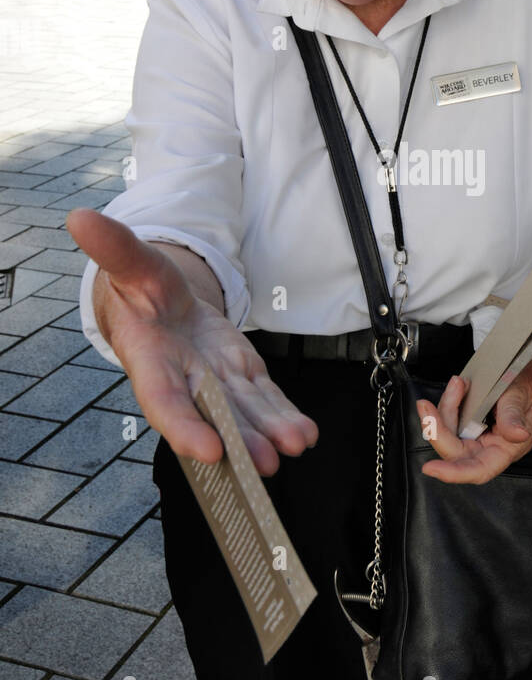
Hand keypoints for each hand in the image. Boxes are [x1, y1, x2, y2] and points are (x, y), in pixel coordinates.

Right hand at [67, 209, 317, 476]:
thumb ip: (114, 247)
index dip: (183, 427)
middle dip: (239, 440)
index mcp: (150, 361)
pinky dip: (284, 417)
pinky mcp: (242, 377)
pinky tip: (304, 434)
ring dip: (269, 433)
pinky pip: (264, 402)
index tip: (207, 449)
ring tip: (295, 446)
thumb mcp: (131, 263)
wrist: (158, 304)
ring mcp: (217, 384)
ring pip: (244, 414)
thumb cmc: (139, 286)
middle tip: (265, 462)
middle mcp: (185, 382)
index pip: (164, 401)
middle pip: (212, 417)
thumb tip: (79, 217)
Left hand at [415, 367, 531, 484]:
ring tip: (458, 384)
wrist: (527, 370)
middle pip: (454, 451)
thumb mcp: (523, 396)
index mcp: (506, 449)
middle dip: (438, 429)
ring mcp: (475, 434)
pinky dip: (448, 402)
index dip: (454, 473)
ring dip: (445, 408)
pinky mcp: (466, 421)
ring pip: (447, 432)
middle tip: (426, 407)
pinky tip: (457, 387)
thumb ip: (515, 416)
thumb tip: (517, 434)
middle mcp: (488, 446)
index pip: (478, 470)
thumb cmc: (529, 386)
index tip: (432, 468)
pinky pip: (448, 418)